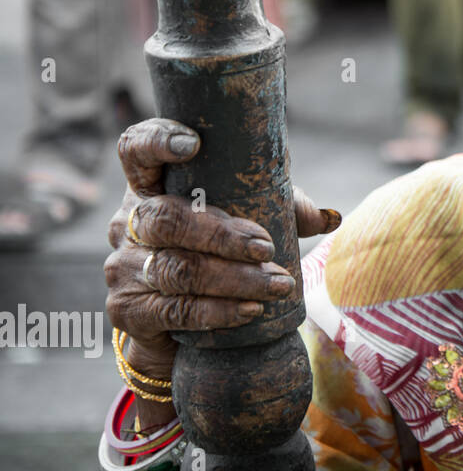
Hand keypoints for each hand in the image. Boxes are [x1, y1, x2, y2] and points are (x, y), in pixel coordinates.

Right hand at [104, 118, 340, 381]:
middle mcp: (128, 222)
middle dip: (222, 234)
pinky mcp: (127, 310)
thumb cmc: (216, 255)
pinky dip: (217, 311)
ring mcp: (123, 267)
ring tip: (279, 284)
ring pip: (176, 269)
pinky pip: (173, 310)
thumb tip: (331, 217)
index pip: (136, 150)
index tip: (193, 143)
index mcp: (151, 187)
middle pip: (165, 218)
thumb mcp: (248, 221)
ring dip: (234, 279)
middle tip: (266, 248)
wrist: (176, 329)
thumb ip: (283, 211)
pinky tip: (250, 310)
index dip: (157, 141)